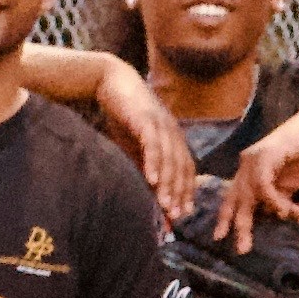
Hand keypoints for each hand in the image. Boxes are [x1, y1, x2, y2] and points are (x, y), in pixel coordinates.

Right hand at [84, 59, 198, 217]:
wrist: (113, 82)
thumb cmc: (124, 116)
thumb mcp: (134, 146)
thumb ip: (142, 167)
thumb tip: (146, 193)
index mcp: (174, 139)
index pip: (186, 169)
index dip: (186, 192)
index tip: (182, 213)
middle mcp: (173, 133)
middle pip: (182, 167)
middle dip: (180, 193)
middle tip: (176, 215)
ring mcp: (161, 125)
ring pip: (170, 158)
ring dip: (169, 183)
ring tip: (165, 204)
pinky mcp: (145, 119)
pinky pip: (153, 144)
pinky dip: (154, 162)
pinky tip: (151, 179)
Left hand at [217, 103, 298, 245]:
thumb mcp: (290, 184)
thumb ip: (278, 199)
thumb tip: (272, 218)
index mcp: (249, 171)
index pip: (232, 198)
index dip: (225, 218)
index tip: (220, 237)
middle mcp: (246, 165)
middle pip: (236, 201)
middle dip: (238, 226)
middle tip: (242, 249)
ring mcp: (254, 159)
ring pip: (248, 196)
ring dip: (265, 213)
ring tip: (283, 220)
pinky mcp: (266, 155)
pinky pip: (264, 187)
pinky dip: (276, 201)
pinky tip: (290, 209)